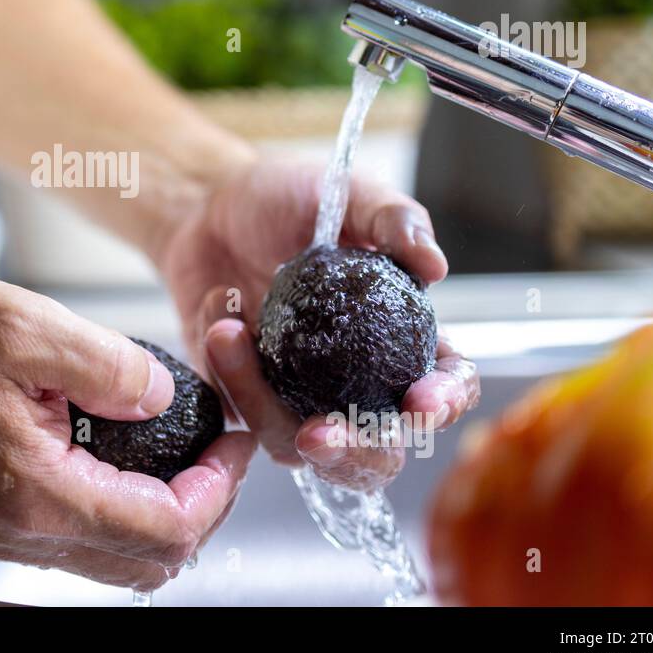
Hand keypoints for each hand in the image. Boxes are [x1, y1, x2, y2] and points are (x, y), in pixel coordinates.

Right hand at [0, 266, 254, 591]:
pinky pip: (68, 539)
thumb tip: (162, 396)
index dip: (217, 491)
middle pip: (142, 564)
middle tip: (216, 454)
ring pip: (106, 559)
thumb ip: (110, 365)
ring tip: (177, 452)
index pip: (161, 530)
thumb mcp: (26, 324)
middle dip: (197, 512)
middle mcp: (13, 529)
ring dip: (156, 516)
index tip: (234, 443)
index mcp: (31, 489)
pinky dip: (111, 510)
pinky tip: (118, 457)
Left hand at [157, 158, 478, 490]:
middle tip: (320, 433)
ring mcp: (297, 398)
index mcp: (401, 338)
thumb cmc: (288, 201)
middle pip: (376, 455)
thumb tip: (434, 266)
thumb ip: (393, 221)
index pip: (444, 386)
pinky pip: (238, 412)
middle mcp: (355, 381)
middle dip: (356, 457)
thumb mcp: (346, 195)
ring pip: (294, 445)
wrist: (209, 206)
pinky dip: (224, 365)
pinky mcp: (244, 400)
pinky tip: (217, 303)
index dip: (443, 403)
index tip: (419, 403)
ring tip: (229, 329)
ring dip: (260, 399)